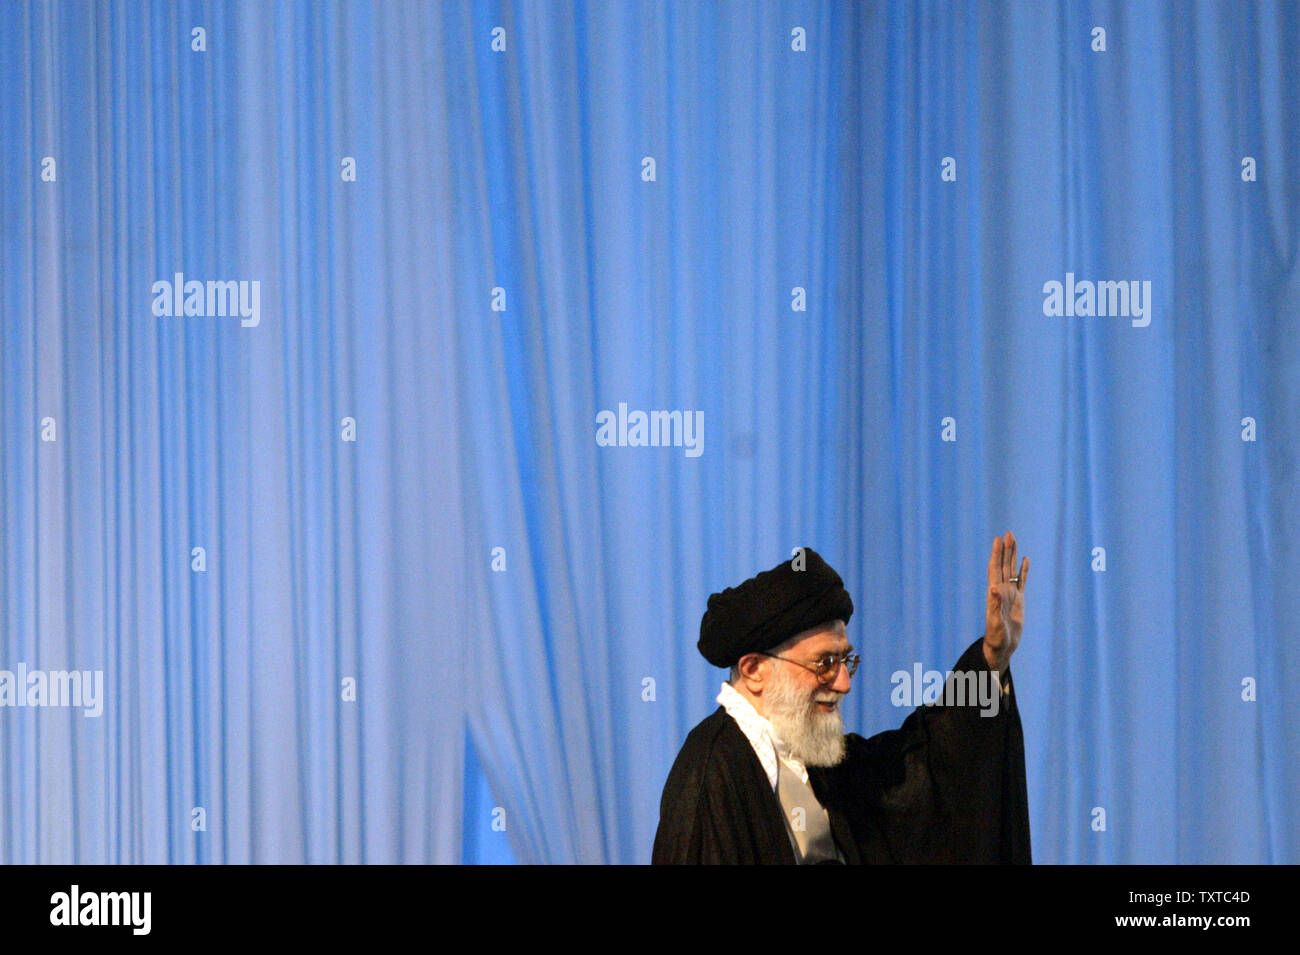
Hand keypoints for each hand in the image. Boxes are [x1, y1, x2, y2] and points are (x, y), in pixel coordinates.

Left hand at [983, 531, 1027, 671]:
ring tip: (1014, 541)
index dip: (996, 554)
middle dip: (1005, 549)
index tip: (998, 539)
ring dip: (1013, 556)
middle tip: (1008, 533)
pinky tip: (1025, 560)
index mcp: (994, 593)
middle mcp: (1001, 590)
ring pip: (1012, 570)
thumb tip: (994, 588)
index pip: (995, 568)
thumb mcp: (994, 622)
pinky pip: (1022, 582)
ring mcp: (1010, 594)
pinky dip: (1023, 571)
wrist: (1002, 647)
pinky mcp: (1019, 601)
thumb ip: (994, 605)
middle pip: (1003, 565)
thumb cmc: (996, 637)